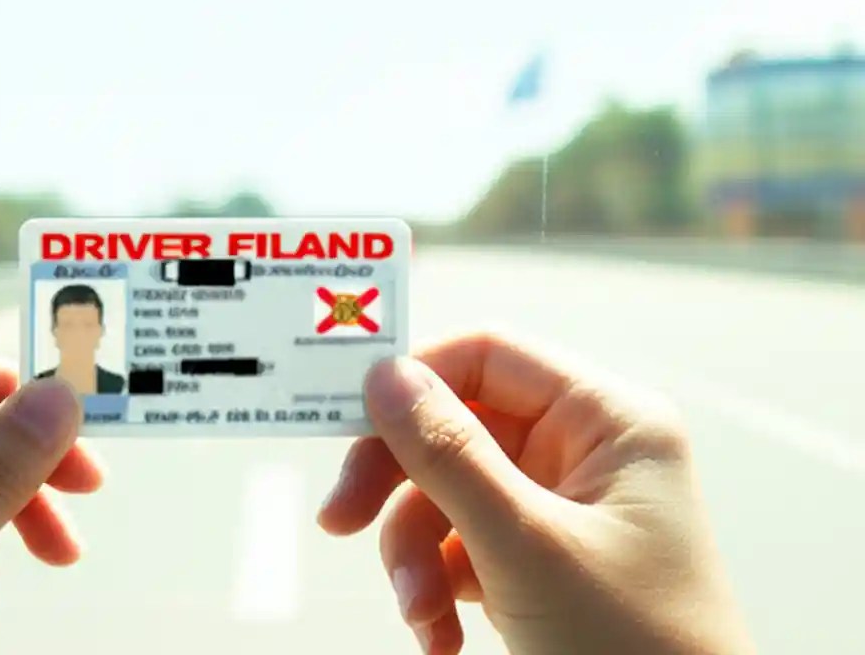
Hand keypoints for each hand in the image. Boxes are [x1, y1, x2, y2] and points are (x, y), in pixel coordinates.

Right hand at [318, 332, 752, 654]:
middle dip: (397, 486)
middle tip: (342, 519)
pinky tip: (441, 634)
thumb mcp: (527, 546)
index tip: (345, 417)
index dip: (413, 378)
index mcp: (608, 422)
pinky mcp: (537, 558)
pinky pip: (458, 546)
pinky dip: (435, 588)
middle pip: (453, 428)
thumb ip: (450, 456)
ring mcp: (559, 507)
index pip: (488, 357)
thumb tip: (387, 378)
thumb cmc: (641, 651)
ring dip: (414, 556)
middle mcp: (584, 453)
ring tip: (421, 615)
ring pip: (445, 494)